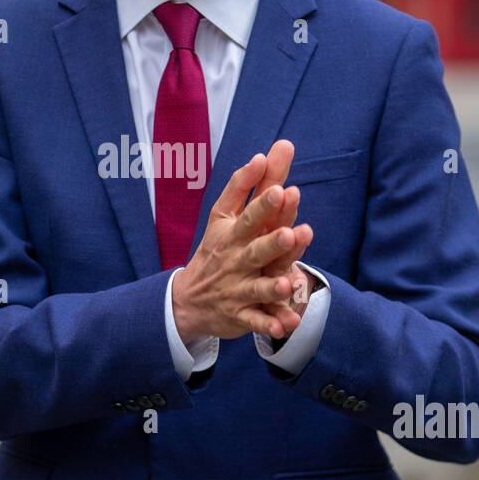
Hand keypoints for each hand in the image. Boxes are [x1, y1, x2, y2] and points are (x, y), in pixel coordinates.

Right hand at [171, 146, 313, 341]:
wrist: (188, 298)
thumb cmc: (217, 249)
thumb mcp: (224, 216)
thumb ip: (247, 185)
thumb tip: (265, 153)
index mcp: (233, 234)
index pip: (249, 216)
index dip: (265, 204)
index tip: (282, 189)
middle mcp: (235, 260)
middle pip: (255, 250)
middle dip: (272, 243)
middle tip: (290, 233)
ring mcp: (237, 289)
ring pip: (257, 288)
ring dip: (272, 286)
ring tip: (288, 282)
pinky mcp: (241, 316)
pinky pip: (256, 322)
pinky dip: (270, 325)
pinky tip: (287, 325)